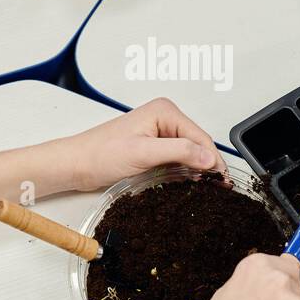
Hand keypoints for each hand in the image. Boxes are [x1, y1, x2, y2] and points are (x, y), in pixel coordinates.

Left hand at [50, 98, 224, 192]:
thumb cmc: (99, 153)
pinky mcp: (153, 147)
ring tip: (206, 187)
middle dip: (207, 164)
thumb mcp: (143, 153)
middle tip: (217, 187)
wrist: (77, 165)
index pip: (199, 136)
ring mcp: (159, 133)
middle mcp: (163, 118)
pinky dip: (184, 171)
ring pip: (189, 153)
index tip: (221, 179)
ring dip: (196, 169)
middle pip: (197, 144)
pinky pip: (177, 158)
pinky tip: (188, 183)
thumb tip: (207, 157)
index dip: (213, 158)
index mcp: (164, 111)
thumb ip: (179, 152)